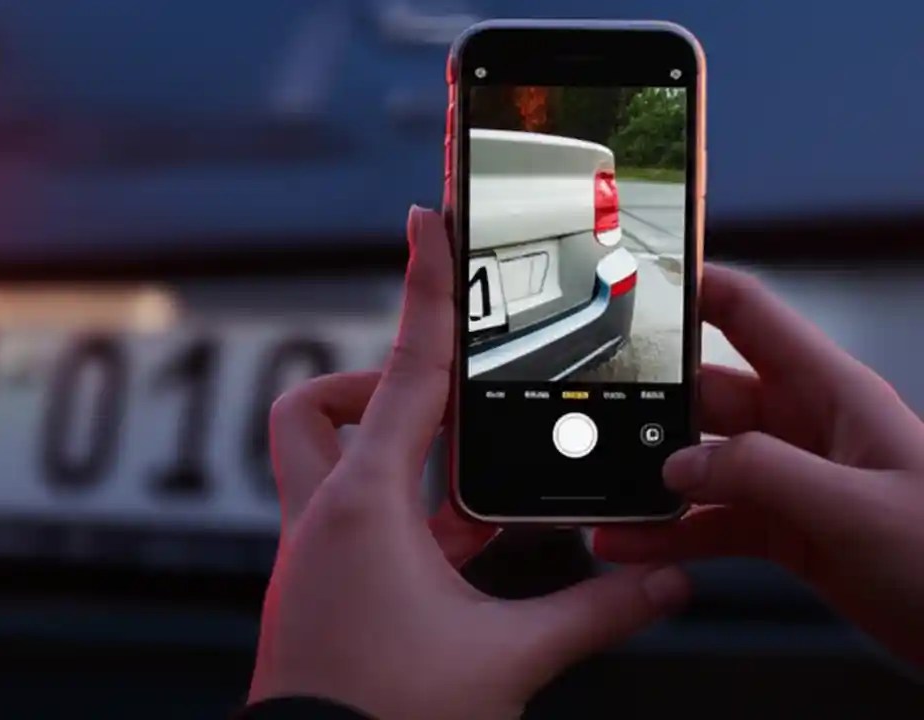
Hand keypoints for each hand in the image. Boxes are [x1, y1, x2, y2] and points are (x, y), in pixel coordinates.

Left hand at [248, 207, 690, 719]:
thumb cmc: (390, 719)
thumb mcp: (506, 658)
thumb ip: (596, 613)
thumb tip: (667, 584)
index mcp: (363, 507)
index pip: (403, 372)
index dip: (421, 290)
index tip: (424, 220)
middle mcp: (323, 516)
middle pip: (324, 405)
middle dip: (386, 390)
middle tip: (454, 405)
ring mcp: (313, 553)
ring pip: (336, 462)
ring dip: (404, 460)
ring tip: (477, 491)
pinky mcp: (321, 586)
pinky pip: (359, 521)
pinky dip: (409, 518)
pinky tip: (466, 550)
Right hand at [595, 264, 923, 665]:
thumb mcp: (856, 507)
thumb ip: (762, 475)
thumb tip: (680, 464)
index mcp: (831, 394)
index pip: (750, 315)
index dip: (695, 288)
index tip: (634, 284)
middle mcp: (806, 429)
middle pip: (708, 397)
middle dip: (650, 407)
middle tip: (593, 421)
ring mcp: (794, 482)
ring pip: (702, 467)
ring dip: (652, 484)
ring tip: (604, 498)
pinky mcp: (788, 532)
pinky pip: (713, 524)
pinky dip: (671, 536)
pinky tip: (635, 546)